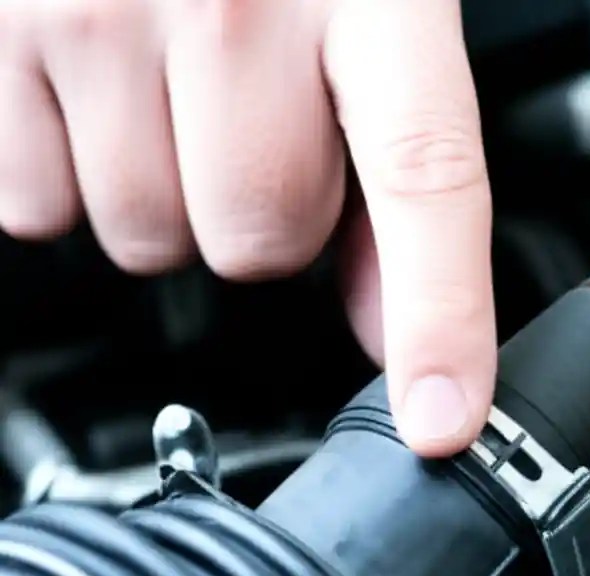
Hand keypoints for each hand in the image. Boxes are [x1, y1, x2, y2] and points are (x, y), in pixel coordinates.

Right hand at [0, 0, 495, 455]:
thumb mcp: (374, 5)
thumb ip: (395, 162)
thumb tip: (391, 326)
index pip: (426, 174)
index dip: (441, 313)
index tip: (443, 416)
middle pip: (260, 240)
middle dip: (266, 210)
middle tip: (253, 115)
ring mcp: (97, 9)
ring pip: (150, 236)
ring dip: (166, 190)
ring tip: (170, 85)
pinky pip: (31, 205)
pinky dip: (66, 171)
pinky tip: (96, 86)